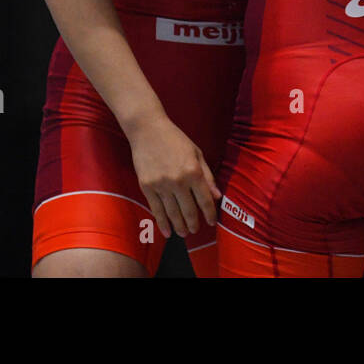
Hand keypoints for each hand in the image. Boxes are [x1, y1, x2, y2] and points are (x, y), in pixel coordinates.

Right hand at [125, 113, 219, 238]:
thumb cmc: (175, 139)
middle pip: (188, 210)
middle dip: (193, 223)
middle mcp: (178, 181)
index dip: (209, 214)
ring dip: (179, 226)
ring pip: (172, 213)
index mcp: (193, 172)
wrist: (147, 130)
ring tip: (184, 233)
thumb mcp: (197, 153)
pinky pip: (156, 209)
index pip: (205, 200)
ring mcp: (161, 185)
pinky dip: (162, 222)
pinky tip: (167, 232)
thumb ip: (207, 176)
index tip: (211, 222)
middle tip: (195, 230)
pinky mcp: (147, 187)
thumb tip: (217, 196)